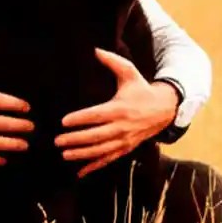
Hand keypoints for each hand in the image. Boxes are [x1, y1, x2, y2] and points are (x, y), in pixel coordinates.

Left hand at [56, 47, 178, 177]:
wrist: (164, 109)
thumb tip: (94, 49)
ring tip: (64, 155)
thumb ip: (112, 61)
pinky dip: (94, 167)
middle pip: (95, 136)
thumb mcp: (130, 73)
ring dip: (82, 154)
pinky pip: (108, 159)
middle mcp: (122, 126)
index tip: (63, 121)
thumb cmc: (142, 90)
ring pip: (100, 150)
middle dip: (75, 139)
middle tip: (57, 141)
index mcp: (120, 108)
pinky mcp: (125, 149)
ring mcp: (124, 140)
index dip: (80, 119)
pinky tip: (79, 173)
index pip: (96, 115)